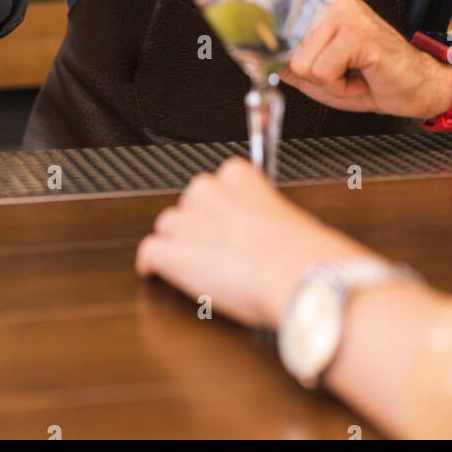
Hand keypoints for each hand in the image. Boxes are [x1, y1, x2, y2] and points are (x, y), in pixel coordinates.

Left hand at [135, 157, 366, 327]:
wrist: (297, 274)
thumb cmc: (303, 253)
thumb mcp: (291, 220)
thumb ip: (268, 217)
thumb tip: (269, 235)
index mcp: (240, 177)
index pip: (218, 181)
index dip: (221, 207)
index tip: (227, 222)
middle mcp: (209, 192)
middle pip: (189, 204)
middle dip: (198, 225)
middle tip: (216, 251)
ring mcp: (188, 222)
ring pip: (168, 226)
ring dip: (177, 243)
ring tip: (195, 267)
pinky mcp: (173, 253)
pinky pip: (149, 252)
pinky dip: (150, 264)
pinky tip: (155, 274)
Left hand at [283, 0, 451, 117]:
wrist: (418, 86)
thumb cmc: (373, 77)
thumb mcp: (319, 74)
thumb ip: (289, 62)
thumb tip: (260, 57)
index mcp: (321, 0)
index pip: (275, 23)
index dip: (278, 51)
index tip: (287, 57)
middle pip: (287, 51)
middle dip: (311, 74)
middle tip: (341, 70)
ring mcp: (345, 12)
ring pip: (302, 63)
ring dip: (327, 82)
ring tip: (352, 72)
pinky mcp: (358, 32)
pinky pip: (323, 73)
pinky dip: (340, 87)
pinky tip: (360, 75)